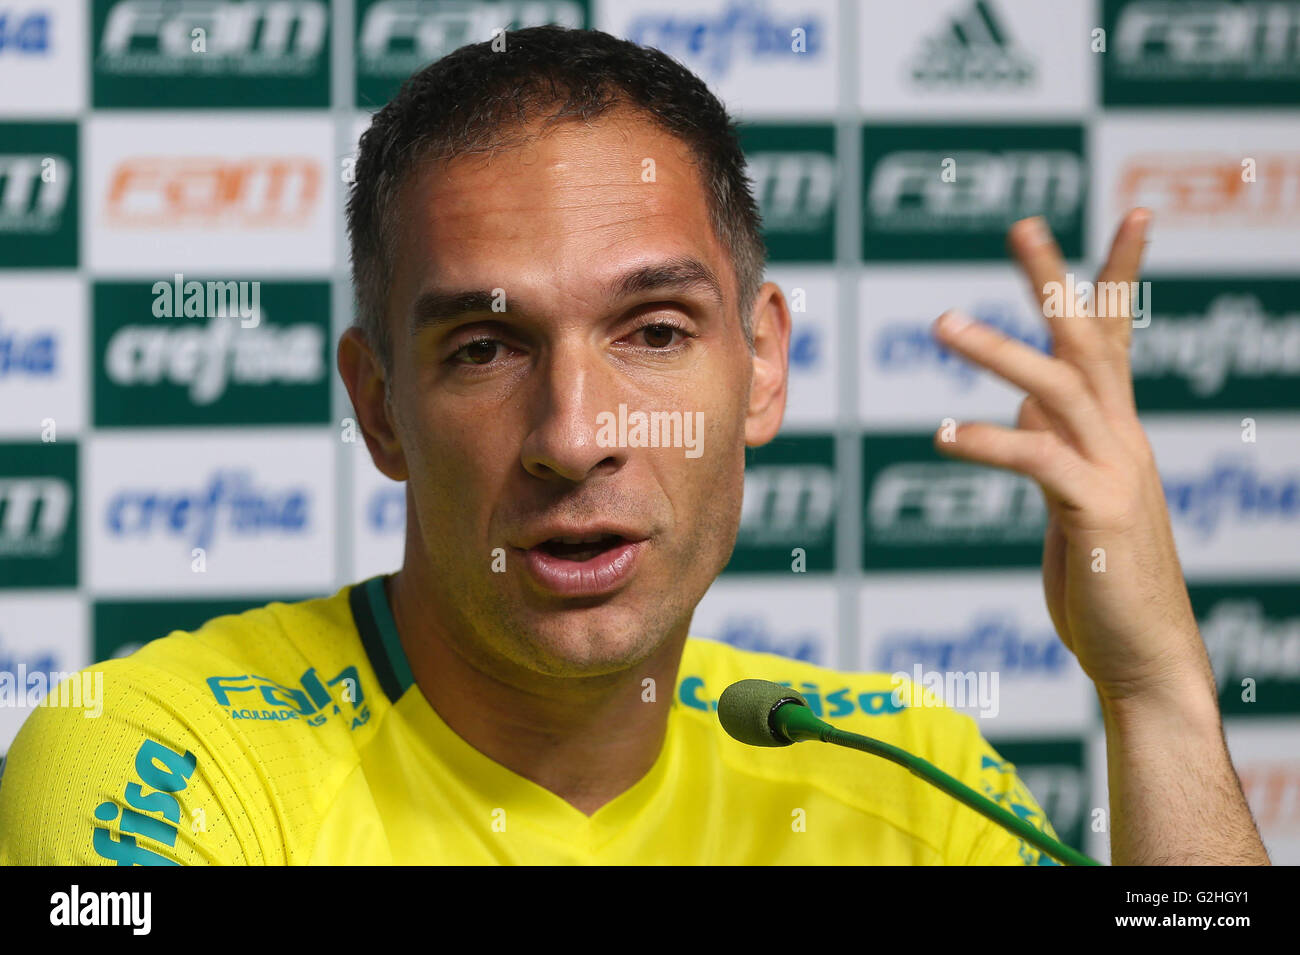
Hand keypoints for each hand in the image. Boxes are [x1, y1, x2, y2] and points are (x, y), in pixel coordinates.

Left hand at [930, 210, 1214, 704]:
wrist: (1146, 657)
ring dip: (999, 352)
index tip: (1132, 215)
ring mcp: (1115, 471)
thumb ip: (1055, 449)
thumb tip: (1025, 410)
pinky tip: (943, 434)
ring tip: (942, 324)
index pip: (1117, 338)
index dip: (1119, 275)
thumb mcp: (1077, 501)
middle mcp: (1123, 438)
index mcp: (1117, 432)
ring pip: (1059, 388)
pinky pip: (1037, 461)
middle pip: (1089, 339)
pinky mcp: (1096, 510)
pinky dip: (989, 441)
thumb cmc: (1107, 582)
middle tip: (1021, 225)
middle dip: (1057, 278)